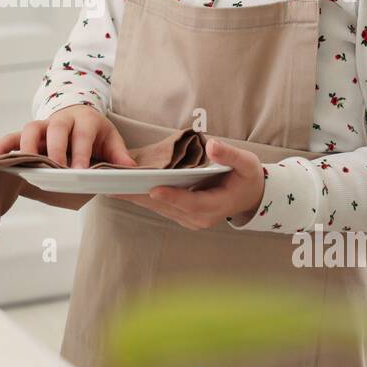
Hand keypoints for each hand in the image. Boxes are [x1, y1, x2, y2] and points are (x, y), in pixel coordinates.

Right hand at [0, 104, 137, 167]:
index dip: (79, 151)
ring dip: (26, 146)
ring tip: (24, 165)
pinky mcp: (28, 134)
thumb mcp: (111, 139)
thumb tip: (131, 170)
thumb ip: (119, 155)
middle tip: (55, 169)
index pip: (81, 134)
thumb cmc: (94, 131)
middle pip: (55, 129)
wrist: (78, 114)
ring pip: (30, 129)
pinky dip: (3, 146)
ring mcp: (43, 126)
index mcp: (85, 120)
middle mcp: (61, 120)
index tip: (78, 171)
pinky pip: (12, 137)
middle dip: (54, 149)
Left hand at [112, 138, 262, 229]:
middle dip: (142, 197)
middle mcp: (201, 218)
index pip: (191, 203)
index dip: (173, 196)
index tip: (153, 189)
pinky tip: (127, 189)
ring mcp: (191, 219)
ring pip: (161, 209)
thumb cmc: (247, 177)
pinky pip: (161, 207)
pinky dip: (144, 198)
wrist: (250, 195)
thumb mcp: (246, 162)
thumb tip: (213, 146)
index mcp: (216, 205)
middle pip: (168, 207)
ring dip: (138, 198)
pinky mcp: (183, 216)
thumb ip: (229, 155)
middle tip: (118, 186)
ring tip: (115, 186)